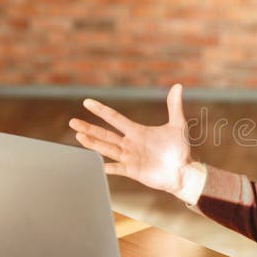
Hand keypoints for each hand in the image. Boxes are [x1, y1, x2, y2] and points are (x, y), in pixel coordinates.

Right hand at [69, 84, 192, 194]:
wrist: (185, 171)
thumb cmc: (180, 149)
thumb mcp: (177, 125)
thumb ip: (174, 106)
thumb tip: (178, 85)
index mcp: (137, 131)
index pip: (115, 118)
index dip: (101, 110)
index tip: (87, 102)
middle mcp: (130, 144)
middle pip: (105, 134)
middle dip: (89, 127)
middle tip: (72, 122)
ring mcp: (130, 157)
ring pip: (107, 149)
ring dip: (93, 143)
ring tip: (78, 136)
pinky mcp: (133, 171)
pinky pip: (117, 168)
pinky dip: (107, 167)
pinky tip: (97, 164)